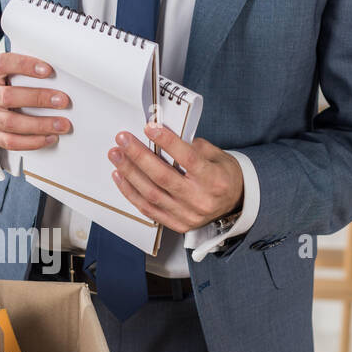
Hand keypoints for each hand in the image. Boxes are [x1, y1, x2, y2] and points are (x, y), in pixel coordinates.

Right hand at [0, 53, 71, 150]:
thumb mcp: (6, 71)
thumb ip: (25, 71)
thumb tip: (56, 77)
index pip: (3, 64)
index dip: (25, 66)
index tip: (48, 70)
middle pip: (8, 97)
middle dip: (38, 98)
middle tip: (62, 101)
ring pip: (10, 123)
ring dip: (39, 125)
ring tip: (60, 124)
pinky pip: (11, 142)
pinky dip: (32, 142)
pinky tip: (49, 138)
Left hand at [108, 123, 243, 232]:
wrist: (235, 204)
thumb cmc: (223, 176)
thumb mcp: (216, 156)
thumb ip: (192, 146)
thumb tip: (163, 135)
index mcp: (214, 179)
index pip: (188, 158)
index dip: (167, 142)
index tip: (150, 128)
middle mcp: (200, 199)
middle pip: (163, 177)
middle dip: (138, 156)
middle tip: (123, 140)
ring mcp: (187, 215)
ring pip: (151, 194)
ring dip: (129, 173)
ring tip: (116, 155)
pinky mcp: (176, 224)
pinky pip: (148, 209)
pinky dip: (130, 192)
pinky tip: (120, 176)